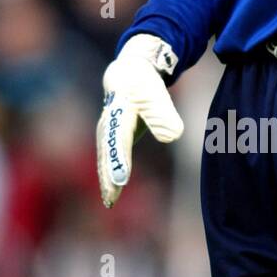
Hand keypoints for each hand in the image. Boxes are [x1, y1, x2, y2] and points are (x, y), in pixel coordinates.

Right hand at [96, 34, 183, 207]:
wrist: (126, 76)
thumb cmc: (143, 85)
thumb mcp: (156, 94)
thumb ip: (163, 114)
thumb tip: (172, 137)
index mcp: (119, 113)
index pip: (119, 140)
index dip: (119, 161)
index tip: (121, 180)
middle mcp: (108, 125)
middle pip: (107, 153)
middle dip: (109, 175)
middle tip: (112, 197)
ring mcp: (105, 133)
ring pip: (104, 159)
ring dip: (107, 180)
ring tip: (110, 201)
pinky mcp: (108, 140)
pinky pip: (106, 161)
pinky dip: (108, 177)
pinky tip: (111, 194)